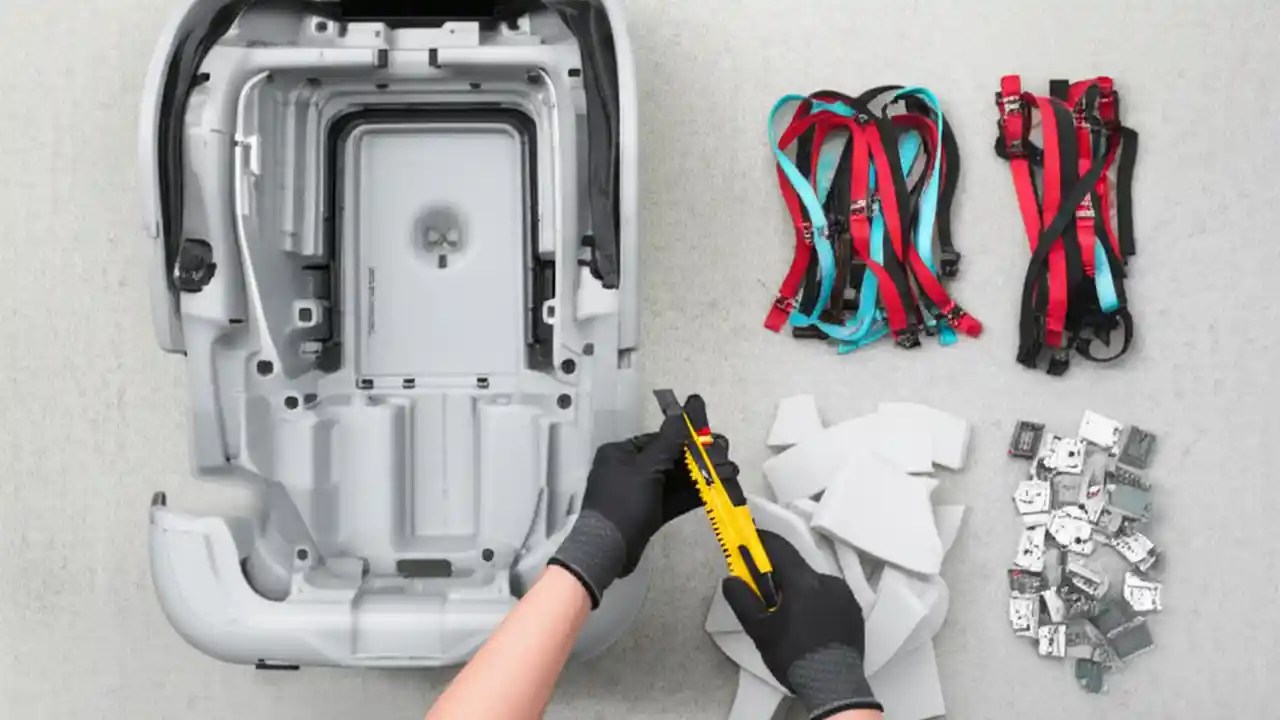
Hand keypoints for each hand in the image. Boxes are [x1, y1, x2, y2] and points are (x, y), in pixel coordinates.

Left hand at [551, 395, 734, 607]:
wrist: (607, 549)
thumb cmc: (624, 501)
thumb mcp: (647, 468)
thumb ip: (668, 442)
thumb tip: (683, 413)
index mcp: (620, 453)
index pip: (658, 439)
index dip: (685, 439)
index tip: (711, 439)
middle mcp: (628, 469)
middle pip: (668, 460)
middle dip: (696, 460)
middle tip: (724, 457)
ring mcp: (638, 493)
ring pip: (672, 481)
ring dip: (698, 478)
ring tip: (728, 474)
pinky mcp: (647, 513)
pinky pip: (671, 499)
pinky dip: (690, 495)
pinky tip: (714, 491)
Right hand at [723, 532, 881, 718]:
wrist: (833, 685)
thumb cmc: (793, 656)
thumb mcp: (759, 631)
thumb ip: (742, 600)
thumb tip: (731, 579)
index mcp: (803, 582)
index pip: (779, 548)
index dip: (761, 541)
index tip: (748, 540)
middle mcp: (828, 581)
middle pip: (796, 568)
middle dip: (778, 577)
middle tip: (765, 597)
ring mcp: (845, 596)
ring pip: (814, 584)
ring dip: (799, 592)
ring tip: (789, 619)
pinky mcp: (855, 612)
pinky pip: (830, 598)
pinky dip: (817, 604)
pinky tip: (810, 627)